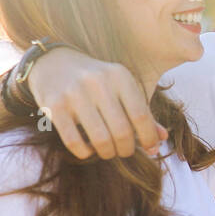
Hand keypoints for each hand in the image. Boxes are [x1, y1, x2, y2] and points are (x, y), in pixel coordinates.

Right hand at [27, 47, 166, 159]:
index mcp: (119, 75)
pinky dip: (85, 152)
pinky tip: (88, 149)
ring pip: (100, 140)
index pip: (141, 115)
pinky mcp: (54, 106)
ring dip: (107, 153)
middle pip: (122, 131)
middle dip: (126, 149)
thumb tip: (160, 142)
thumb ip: (143, 113)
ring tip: (108, 151)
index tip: (150, 148)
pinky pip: (74, 142)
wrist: (54, 62)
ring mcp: (74, 93)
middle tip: (123, 151)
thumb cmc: (96, 82)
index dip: (148, 137)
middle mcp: (98, 82)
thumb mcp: (121, 88)